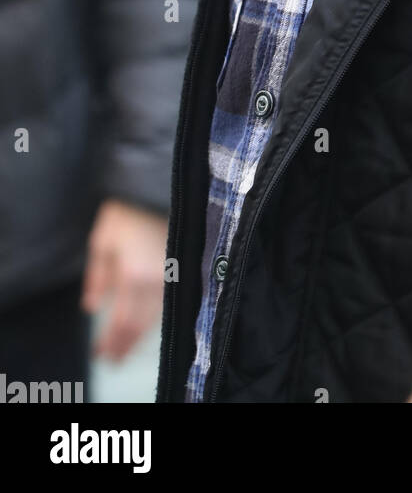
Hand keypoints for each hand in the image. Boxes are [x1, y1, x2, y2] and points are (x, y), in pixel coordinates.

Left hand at [80, 199, 168, 360]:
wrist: (160, 185)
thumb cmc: (127, 209)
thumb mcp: (102, 239)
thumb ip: (97, 276)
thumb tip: (92, 307)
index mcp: (134, 274)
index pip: (122, 320)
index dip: (111, 341)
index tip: (99, 354)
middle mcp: (157, 280)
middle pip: (140, 325)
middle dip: (125, 345)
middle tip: (113, 361)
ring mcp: (173, 275)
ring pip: (157, 317)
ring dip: (140, 336)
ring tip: (127, 350)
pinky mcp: (184, 268)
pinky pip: (169, 302)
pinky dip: (156, 319)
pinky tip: (147, 325)